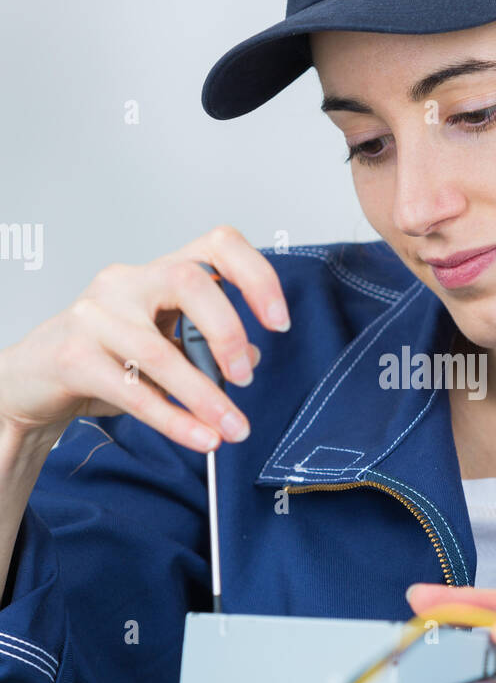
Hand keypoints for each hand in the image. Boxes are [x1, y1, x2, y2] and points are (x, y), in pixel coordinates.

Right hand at [0, 224, 290, 453]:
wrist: (30, 383)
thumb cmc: (102, 359)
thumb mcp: (162, 347)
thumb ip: (205, 346)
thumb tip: (252, 357)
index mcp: (157, 273)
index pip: (217, 245)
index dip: (256, 275)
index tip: (279, 321)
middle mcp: (126, 282)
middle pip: (189, 280)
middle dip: (228, 331)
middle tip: (245, 378)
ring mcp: (95, 315)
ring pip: (158, 350)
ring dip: (204, 396)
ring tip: (232, 428)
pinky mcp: (73, 357)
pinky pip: (131, 391)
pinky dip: (173, 420)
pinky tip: (201, 437)